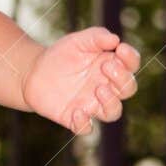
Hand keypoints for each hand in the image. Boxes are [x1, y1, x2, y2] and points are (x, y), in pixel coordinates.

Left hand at [21, 26, 139, 134]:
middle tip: (105, 67)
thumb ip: (97, 36)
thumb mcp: (78, 40)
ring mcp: (92, 104)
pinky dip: (84, 124)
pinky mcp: (74, 118)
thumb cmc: (62, 54)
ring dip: (111, 103)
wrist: (34, 71)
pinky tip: (77, 111)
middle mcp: (107, 87)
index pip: (131, 65)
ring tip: (99, 90)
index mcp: (111, 66)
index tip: (120, 49)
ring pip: (113, 113)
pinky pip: (86, 129)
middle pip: (128, 90)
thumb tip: (116, 40)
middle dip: (122, 79)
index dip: (131, 59)